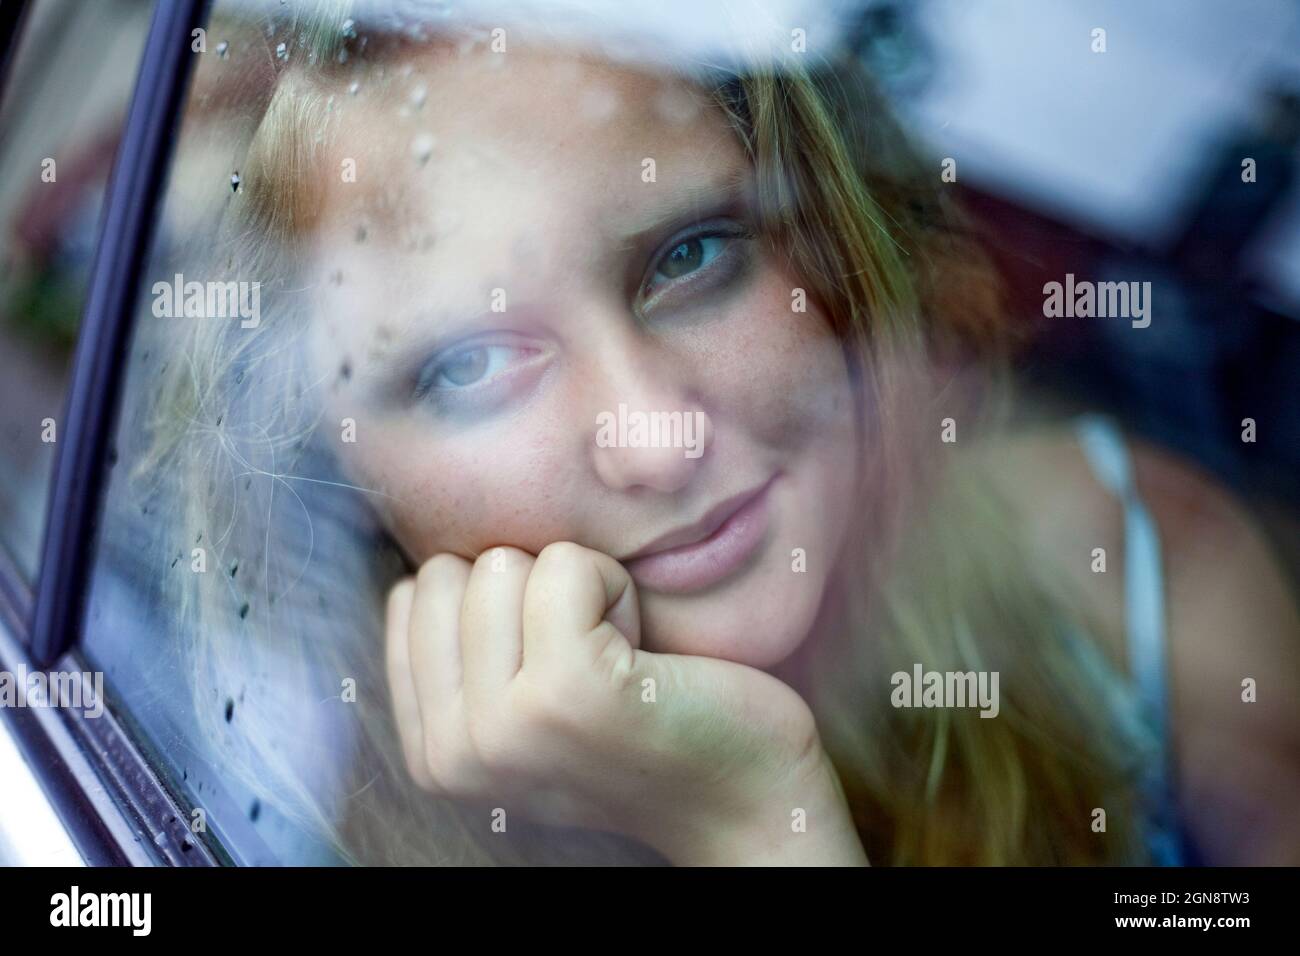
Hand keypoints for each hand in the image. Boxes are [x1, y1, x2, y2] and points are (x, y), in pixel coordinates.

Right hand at [385, 541, 866, 864]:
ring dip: (576, 589)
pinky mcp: (568, 691)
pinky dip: (614, 584)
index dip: (495, 601)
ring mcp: (505, 726)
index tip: (555, 657)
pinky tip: (642, 648)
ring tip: (618, 658)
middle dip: (528, 590)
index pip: (412, 597)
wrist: (744, 798)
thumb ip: (464, 652)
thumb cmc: (645, 730)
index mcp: (433, 753)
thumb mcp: (523, 705)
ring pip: (501, 563)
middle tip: (592, 656)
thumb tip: (424, 563)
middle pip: (447, 573)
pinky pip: (565, 566)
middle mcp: (453, 752)